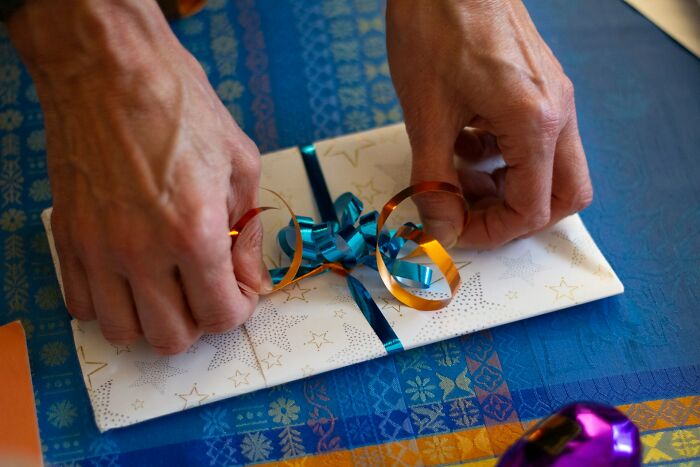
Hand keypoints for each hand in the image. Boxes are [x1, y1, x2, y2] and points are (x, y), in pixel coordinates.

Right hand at [9, 0, 266, 353]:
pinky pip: (82, 306)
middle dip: (199, 321)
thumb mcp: (240, 166)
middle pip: (171, 338)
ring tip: (168, 288)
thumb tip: (252, 280)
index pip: (219, 315)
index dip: (238, 310)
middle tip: (207, 291)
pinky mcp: (68, 239)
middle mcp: (141, 251)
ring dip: (153, 320)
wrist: (111, 71)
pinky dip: (111, 305)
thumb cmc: (181, 109)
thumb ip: (247, 234)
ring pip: (123, 331)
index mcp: (193, 232)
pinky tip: (130, 278)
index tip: (240, 293)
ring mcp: (98, 249)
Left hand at [386, 0, 592, 247]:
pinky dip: (502, 154)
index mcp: (535, 122)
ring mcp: (553, 95)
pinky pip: (535, 137)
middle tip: (470, 212)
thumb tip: (443, 229)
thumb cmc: (434, 28)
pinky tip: (462, 141)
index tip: (454, 230)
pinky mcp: (539, 84)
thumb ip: (434, 182)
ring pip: (551, 167)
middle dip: (517, 214)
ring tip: (456, 175)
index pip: (533, 209)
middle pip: (565, 194)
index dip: (491, 232)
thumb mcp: (426, 115)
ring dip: (507, 184)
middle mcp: (557, 110)